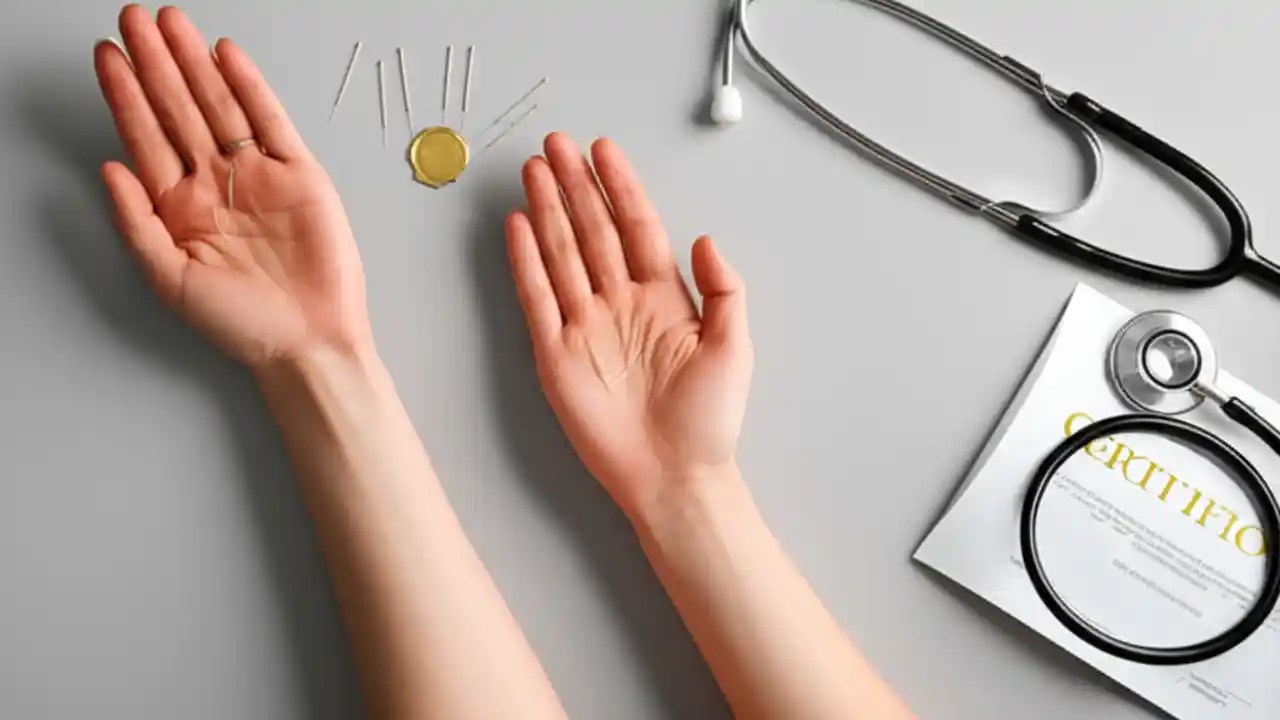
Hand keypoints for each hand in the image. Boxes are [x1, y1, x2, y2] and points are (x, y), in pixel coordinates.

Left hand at [95, 6, 369, 368]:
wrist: (307, 340)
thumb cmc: (242, 323)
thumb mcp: (170, 279)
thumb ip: (136, 223)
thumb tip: (108, 168)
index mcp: (180, 208)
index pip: (146, 138)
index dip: (125, 95)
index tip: (107, 56)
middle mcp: (217, 185)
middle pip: (178, 110)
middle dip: (154, 63)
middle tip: (133, 19)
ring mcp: (259, 176)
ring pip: (219, 105)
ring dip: (193, 63)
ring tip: (170, 24)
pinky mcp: (300, 176)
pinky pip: (270, 121)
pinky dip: (249, 87)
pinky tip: (226, 57)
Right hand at [506, 133, 752, 517]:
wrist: (675, 476)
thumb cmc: (709, 420)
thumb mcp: (734, 347)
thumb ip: (724, 289)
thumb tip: (705, 238)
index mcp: (663, 299)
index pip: (637, 227)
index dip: (621, 187)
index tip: (604, 149)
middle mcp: (620, 304)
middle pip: (593, 231)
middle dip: (575, 186)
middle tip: (557, 143)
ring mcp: (585, 326)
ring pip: (562, 254)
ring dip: (547, 211)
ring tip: (534, 170)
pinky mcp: (556, 356)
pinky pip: (536, 299)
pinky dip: (526, 262)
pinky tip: (518, 226)